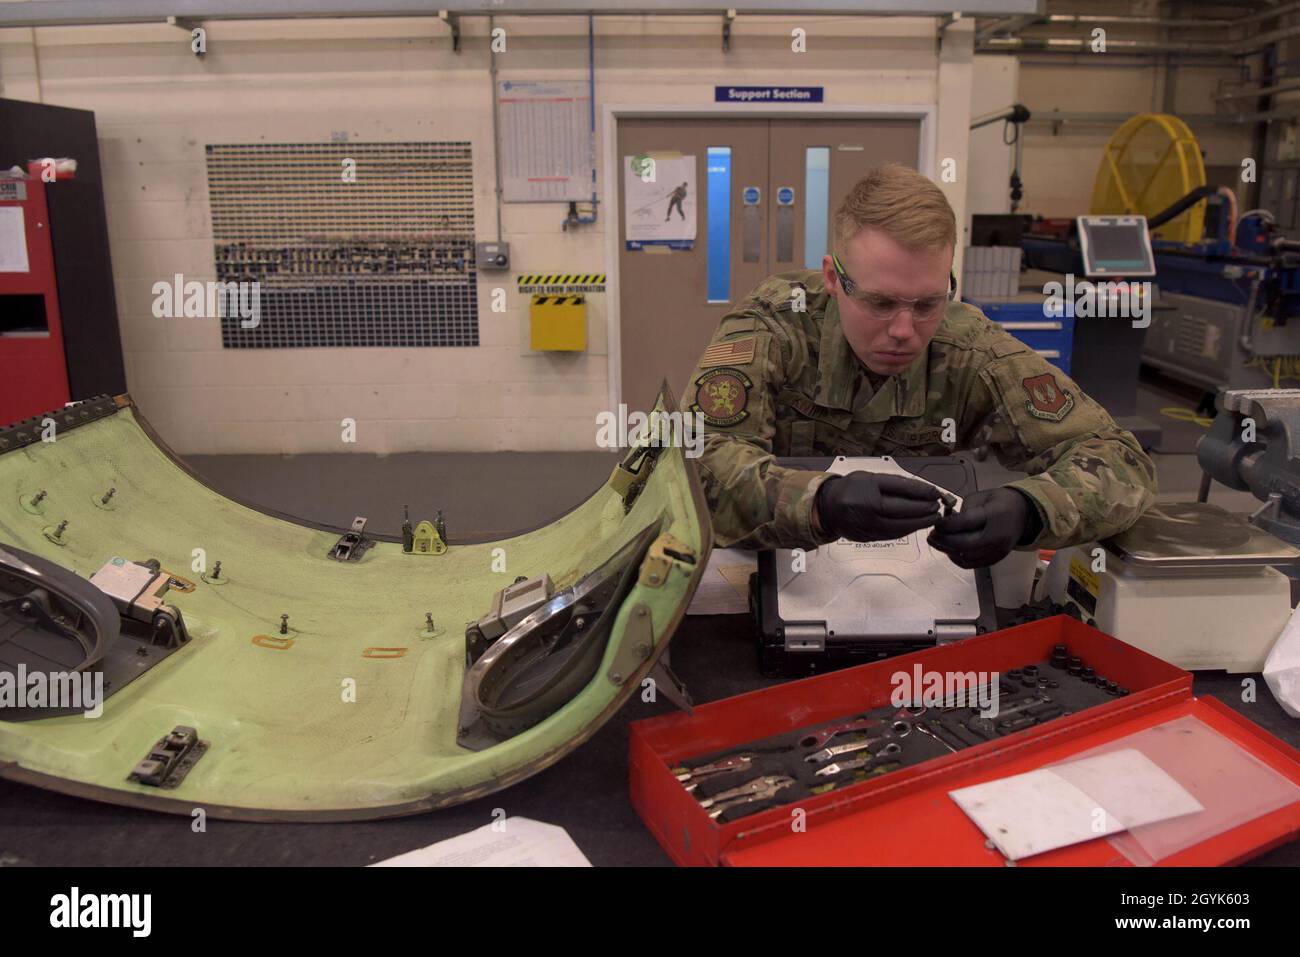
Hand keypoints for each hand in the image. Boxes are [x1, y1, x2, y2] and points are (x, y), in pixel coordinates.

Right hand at [814, 471, 942, 541]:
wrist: (827, 507)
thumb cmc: (850, 489)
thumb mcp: (870, 478)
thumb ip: (895, 484)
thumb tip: (922, 491)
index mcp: (868, 489)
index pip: (901, 489)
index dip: (922, 491)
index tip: (935, 492)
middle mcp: (868, 508)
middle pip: (904, 510)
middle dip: (924, 509)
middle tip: (937, 506)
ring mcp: (868, 526)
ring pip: (901, 526)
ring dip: (920, 522)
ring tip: (932, 517)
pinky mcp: (870, 537)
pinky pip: (894, 534)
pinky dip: (908, 529)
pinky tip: (916, 524)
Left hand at [927, 488, 1034, 568]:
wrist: (1024, 515)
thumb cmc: (999, 502)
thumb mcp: (981, 496)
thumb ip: (963, 509)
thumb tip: (945, 522)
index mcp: (996, 515)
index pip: (966, 523)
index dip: (947, 524)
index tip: (936, 522)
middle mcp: (998, 536)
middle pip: (965, 544)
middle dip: (944, 540)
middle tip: (931, 535)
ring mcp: (997, 551)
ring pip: (966, 557)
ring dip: (947, 550)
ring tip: (937, 541)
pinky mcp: (994, 560)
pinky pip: (971, 564)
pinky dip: (956, 558)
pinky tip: (949, 549)